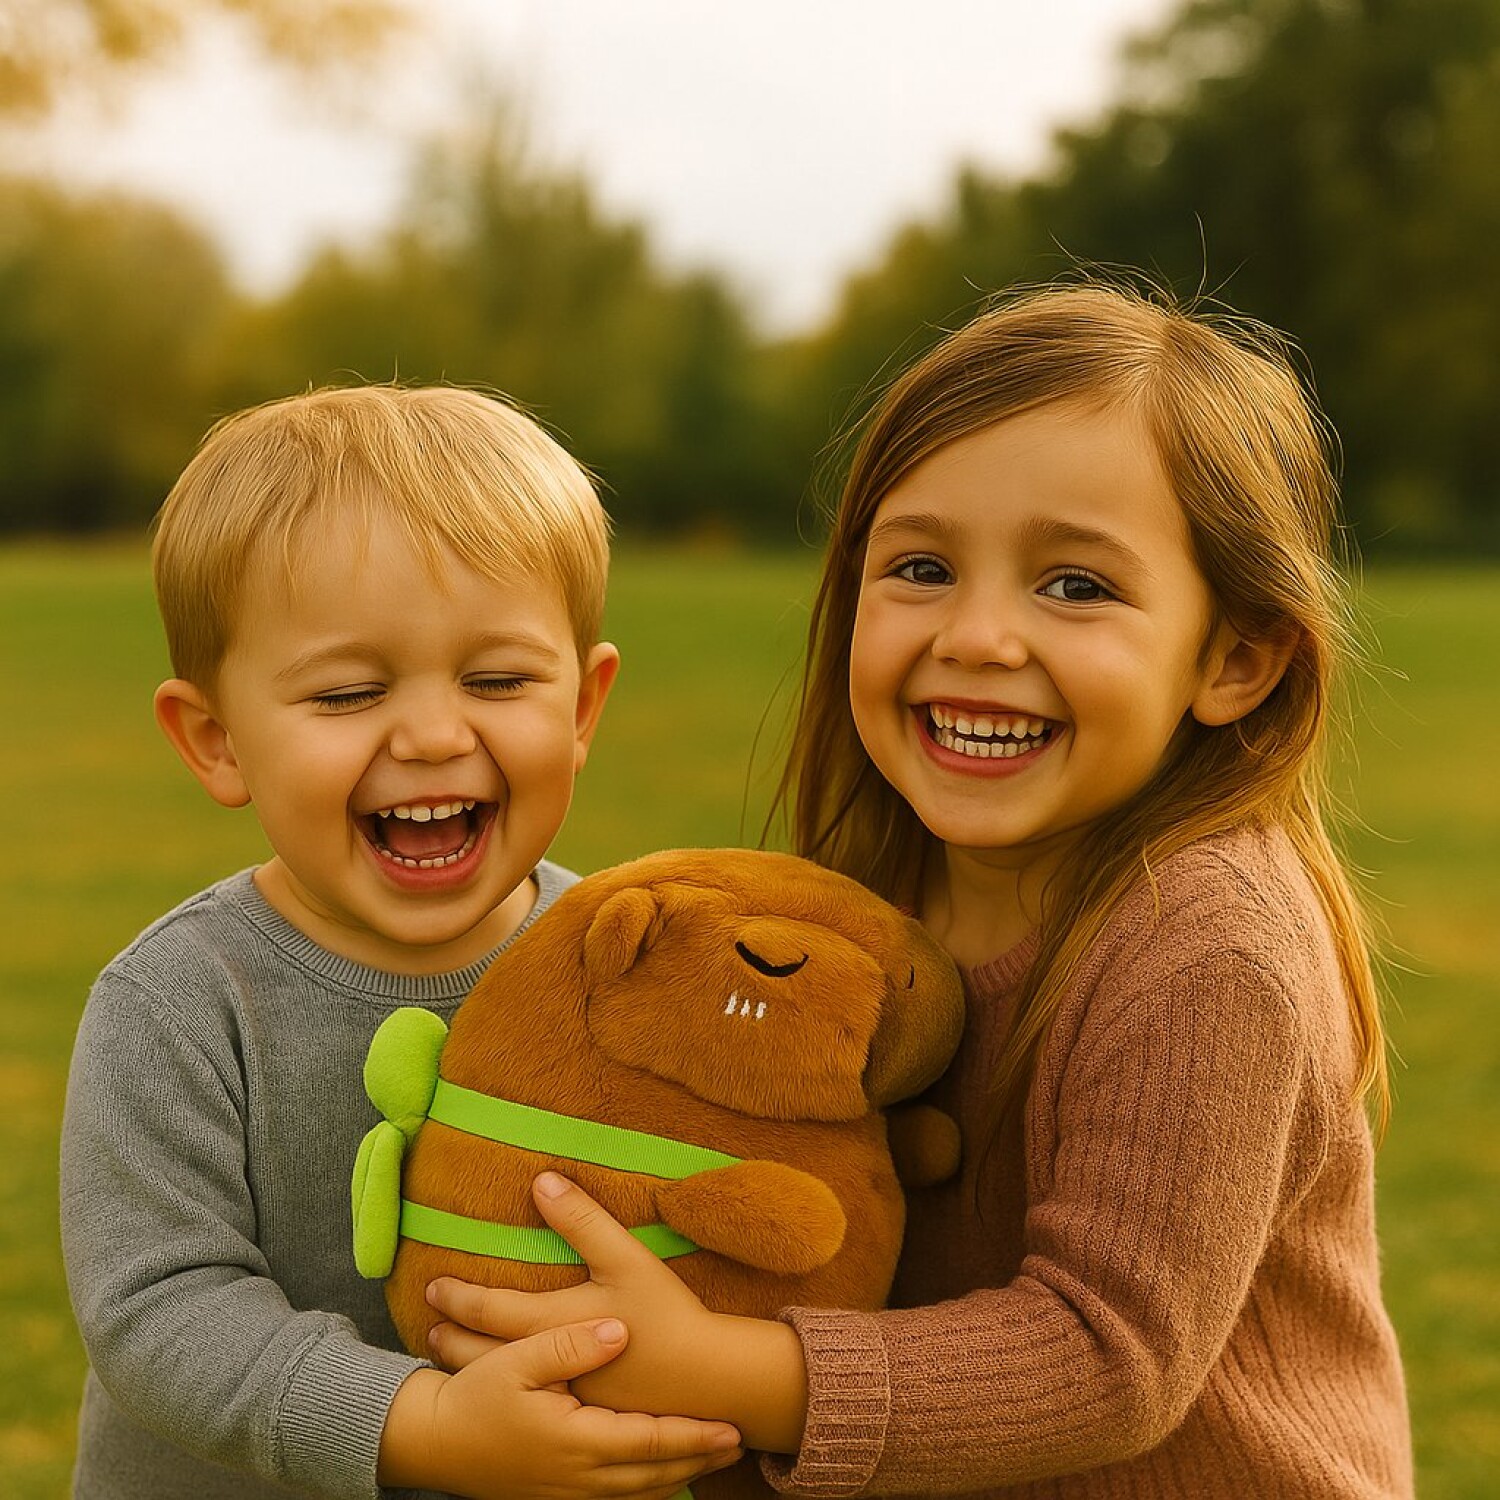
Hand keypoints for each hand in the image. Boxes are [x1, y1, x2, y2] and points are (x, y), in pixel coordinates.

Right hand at [379, 1315, 741, 1499]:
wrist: (431, 1444)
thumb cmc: (475, 1398)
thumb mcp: (519, 1360)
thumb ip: (572, 1344)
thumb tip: (619, 1331)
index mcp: (577, 1440)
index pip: (650, 1442)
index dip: (693, 1436)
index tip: (731, 1427)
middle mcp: (579, 1476)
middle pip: (655, 1475)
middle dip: (698, 1459)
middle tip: (737, 1442)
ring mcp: (568, 1492)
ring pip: (638, 1493)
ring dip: (679, 1474)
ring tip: (713, 1455)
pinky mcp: (557, 1495)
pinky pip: (616, 1498)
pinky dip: (647, 1488)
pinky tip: (662, 1473)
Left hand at [426, 1172, 809, 1452]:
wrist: (704, 1381)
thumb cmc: (665, 1315)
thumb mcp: (625, 1257)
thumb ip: (582, 1219)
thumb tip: (541, 1181)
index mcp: (552, 1326)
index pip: (489, 1311)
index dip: (457, 1298)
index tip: (432, 1288)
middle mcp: (548, 1367)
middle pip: (484, 1353)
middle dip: (452, 1338)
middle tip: (428, 1328)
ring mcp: (564, 1397)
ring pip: (503, 1383)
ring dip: (472, 1365)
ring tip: (452, 1357)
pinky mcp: (584, 1413)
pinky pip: (530, 1399)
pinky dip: (506, 1387)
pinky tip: (508, 1385)